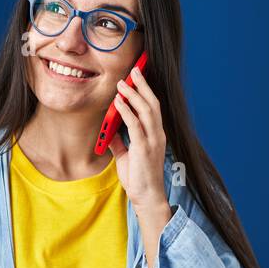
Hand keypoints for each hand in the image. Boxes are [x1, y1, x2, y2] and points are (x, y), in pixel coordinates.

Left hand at [108, 63, 169, 213]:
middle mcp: (157, 134)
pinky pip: (135, 124)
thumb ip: (120, 143)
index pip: (153, 107)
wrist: (147, 197)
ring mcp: (152, 140)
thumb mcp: (126, 157)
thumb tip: (111, 132)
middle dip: (143, 85)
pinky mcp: (144, 148)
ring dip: (134, 94)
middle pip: (152, 103)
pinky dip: (126, 111)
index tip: (139, 77)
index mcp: (155, 135)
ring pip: (146, 109)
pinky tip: (118, 102)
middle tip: (134, 70)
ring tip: (123, 82)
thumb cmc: (139, 179)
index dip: (147, 91)